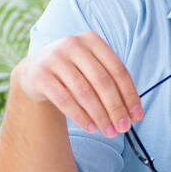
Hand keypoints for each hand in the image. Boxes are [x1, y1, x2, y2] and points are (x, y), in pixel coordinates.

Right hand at [14, 32, 142, 137]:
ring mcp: (55, 58)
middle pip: (102, 81)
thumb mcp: (91, 68)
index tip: (137, 116)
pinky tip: (91, 127)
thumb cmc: (72, 72)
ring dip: (100, 116)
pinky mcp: (40, 75)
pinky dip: (81, 117)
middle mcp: (73, 44)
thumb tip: (134, 114)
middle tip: (123, 128)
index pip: (118, 69)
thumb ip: (112, 84)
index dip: (129, 94)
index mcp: (92, 40)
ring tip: (109, 131)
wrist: (33, 71)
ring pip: (84, 92)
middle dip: (116, 108)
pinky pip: (65, 100)